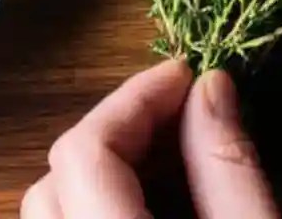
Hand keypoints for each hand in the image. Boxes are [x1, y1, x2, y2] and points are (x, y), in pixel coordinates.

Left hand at [21, 59, 278, 217]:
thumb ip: (229, 167)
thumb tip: (211, 87)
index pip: (85, 152)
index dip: (134, 101)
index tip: (185, 77)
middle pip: (52, 180)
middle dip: (114, 133)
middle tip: (180, 115)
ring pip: (54, 213)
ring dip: (101, 173)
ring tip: (169, 159)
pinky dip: (96, 206)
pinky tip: (154, 207)